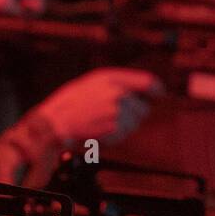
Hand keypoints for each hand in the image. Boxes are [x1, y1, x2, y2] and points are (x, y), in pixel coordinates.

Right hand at [34, 67, 162, 146]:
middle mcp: (117, 93)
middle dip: (134, 114)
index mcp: (111, 78)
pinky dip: (115, 136)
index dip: (156, 90)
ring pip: (134, 124)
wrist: (55, 123)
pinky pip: (124, 135)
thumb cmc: (70, 104)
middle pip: (143, 108)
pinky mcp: (115, 128)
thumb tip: (143, 90)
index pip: (147, 82)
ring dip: (122, 127)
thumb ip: (117, 83)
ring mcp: (117, 111)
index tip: (159, 94)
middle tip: (112, 116)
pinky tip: (99, 131)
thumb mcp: (91, 83)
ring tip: (101, 123)